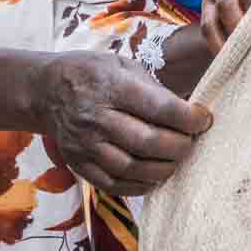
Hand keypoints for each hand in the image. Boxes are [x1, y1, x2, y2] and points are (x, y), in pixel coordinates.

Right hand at [32, 51, 213, 195]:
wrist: (46, 91)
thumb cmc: (94, 73)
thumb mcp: (123, 65)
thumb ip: (155, 89)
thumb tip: (190, 112)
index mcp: (112, 87)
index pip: (159, 108)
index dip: (189, 118)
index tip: (204, 119)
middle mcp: (96, 118)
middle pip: (148, 142)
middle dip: (180, 146)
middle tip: (193, 142)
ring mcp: (85, 145)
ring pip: (133, 168)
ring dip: (164, 168)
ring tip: (177, 158)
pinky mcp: (79, 165)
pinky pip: (115, 184)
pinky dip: (141, 184)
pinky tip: (155, 175)